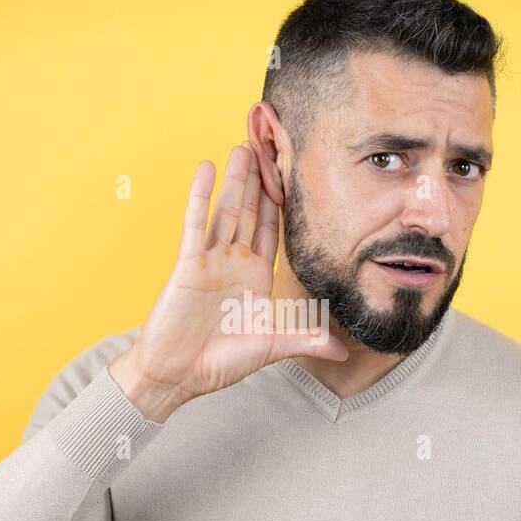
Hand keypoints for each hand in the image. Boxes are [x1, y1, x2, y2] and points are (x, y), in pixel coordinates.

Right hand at [109, 143, 347, 421]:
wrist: (177, 376)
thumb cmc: (220, 362)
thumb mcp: (270, 347)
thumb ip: (304, 340)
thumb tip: (343, 351)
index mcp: (255, 278)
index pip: (272, 232)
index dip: (282, 204)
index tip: (291, 174)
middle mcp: (234, 264)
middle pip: (249, 213)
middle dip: (260, 181)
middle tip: (269, 145)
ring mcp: (210, 261)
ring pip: (225, 211)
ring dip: (235, 180)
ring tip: (243, 146)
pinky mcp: (187, 264)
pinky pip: (195, 224)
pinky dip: (200, 196)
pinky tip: (206, 169)